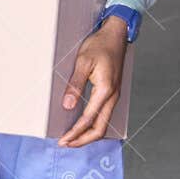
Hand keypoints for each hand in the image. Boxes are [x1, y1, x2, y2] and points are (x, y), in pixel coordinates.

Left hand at [57, 18, 127, 147]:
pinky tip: (84, 124)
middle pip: (100, 129)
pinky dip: (94, 125)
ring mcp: (114, 95)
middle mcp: (112, 96)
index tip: (63, 140)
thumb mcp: (83, 62)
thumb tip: (67, 106)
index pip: (88, 120)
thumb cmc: (100, 45)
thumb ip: (75, 85)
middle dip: (83, 140)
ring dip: (88, 134)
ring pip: (104, 124)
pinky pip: (105, 115)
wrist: (116, 34)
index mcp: (105, 90)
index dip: (75, 133)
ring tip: (73, 138)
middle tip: (66, 144)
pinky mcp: (112, 93)